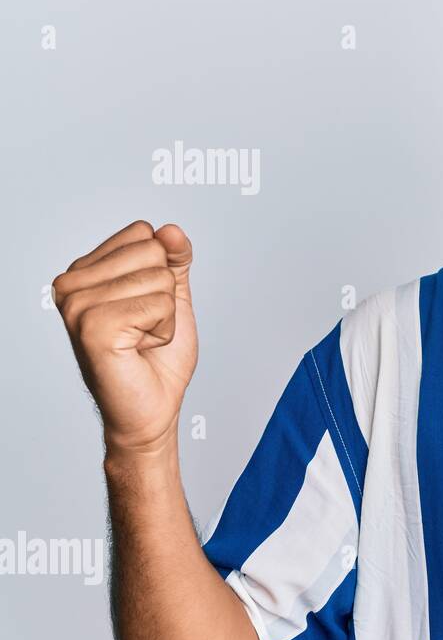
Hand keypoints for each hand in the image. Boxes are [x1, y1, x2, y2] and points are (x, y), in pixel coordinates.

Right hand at [52, 220, 197, 456]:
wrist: (150, 409)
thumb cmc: (156, 358)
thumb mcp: (172, 296)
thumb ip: (174, 259)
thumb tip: (171, 230)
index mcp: (84, 271)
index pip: (145, 234)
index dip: (162, 273)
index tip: (144, 308)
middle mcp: (71, 284)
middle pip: (153, 251)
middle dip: (165, 295)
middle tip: (143, 328)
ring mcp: (77, 305)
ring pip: (159, 279)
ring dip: (164, 316)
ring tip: (140, 340)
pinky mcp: (93, 326)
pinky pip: (159, 305)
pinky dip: (162, 331)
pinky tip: (138, 349)